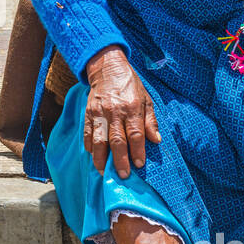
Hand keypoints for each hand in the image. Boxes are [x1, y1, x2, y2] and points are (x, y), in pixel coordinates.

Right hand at [83, 46, 160, 178]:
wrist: (108, 68)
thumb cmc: (130, 85)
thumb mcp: (147, 99)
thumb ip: (151, 121)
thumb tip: (156, 140)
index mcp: (132, 108)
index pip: (135, 134)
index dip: (137, 151)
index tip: (139, 164)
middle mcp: (115, 112)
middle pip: (117, 140)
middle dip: (120, 160)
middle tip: (123, 175)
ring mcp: (99, 113)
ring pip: (99, 140)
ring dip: (100, 158)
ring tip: (103, 171)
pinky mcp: (88, 113)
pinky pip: (88, 132)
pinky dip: (89, 145)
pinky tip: (92, 155)